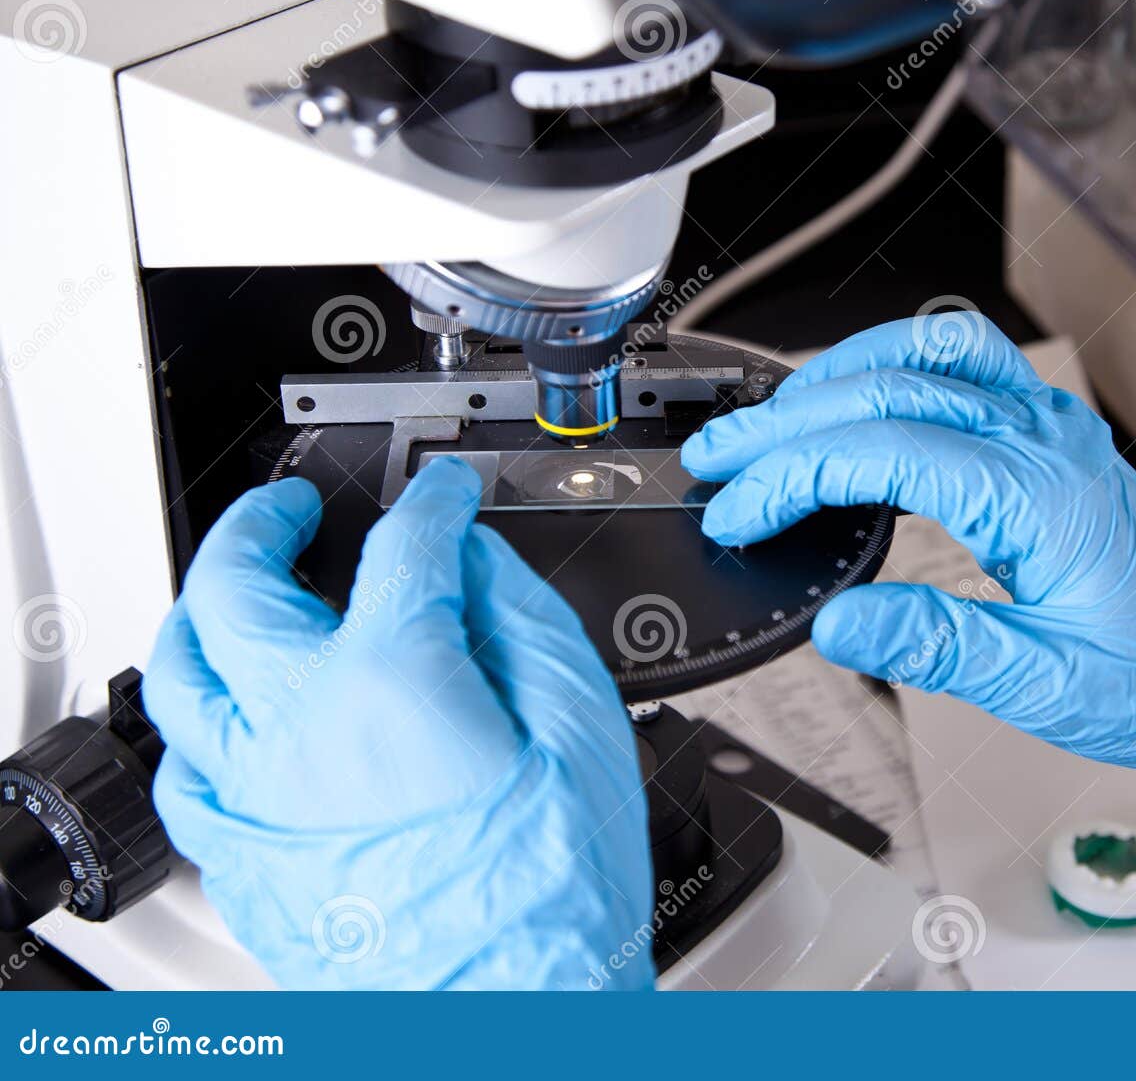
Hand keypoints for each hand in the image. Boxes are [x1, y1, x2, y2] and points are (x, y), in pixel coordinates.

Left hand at [144, 459, 653, 988]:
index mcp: (393, 683)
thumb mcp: (581, 726)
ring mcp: (256, 797)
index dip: (433, 502)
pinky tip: (228, 717)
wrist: (516, 1018)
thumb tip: (478, 563)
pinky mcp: (243, 860)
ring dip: (201, 609)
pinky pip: (182, 770)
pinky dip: (197, 722)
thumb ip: (523, 621)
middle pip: (237, 584)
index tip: (446, 494)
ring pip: (178, 671)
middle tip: (291, 508)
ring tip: (230, 590)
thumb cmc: (553, 893)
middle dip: (264, 521)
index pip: (403, 548)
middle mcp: (300, 728)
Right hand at [682, 315, 1135, 833]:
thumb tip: (841, 624)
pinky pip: (966, 367)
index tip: (740, 510)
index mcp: (1044, 496)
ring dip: (842, 372)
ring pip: (932, 351)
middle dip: (791, 417)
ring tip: (773, 417)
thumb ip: (937, 645)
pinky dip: (893, 372)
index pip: (887, 450)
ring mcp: (1055, 430)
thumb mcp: (1044, 687)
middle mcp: (1050, 443)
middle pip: (895, 386)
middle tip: (722, 456)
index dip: (795, 474)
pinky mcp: (1054, 439)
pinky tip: (857, 401)